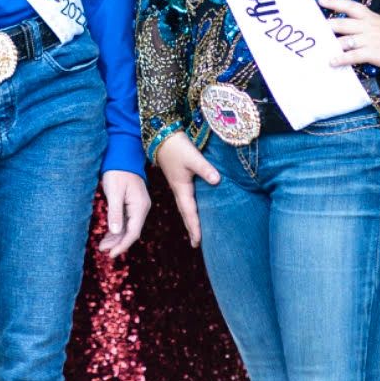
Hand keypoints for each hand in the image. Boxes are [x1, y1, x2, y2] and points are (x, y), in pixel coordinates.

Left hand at [99, 170, 150, 258]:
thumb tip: (115, 232)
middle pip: (131, 231)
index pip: (133, 232)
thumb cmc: (117, 171)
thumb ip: (115, 212)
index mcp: (140, 206)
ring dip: (116, 237)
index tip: (111, 254)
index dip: (122, 245)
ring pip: (128, 227)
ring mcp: (138, 206)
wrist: (122, 154)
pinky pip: (126, 220)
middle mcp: (141, 208)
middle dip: (118, 243)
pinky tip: (108, 234)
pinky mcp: (132, 203)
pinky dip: (117, 228)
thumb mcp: (114, 192)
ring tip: (102, 245)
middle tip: (103, 250)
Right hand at [153, 131, 219, 248]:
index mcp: (181, 188)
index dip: (194, 227)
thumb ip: (205, 168)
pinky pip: (185, 199)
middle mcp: (179, 189)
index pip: (189, 212)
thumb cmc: (177, 147)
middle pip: (186, 213)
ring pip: (185, 207)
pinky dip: (190, 208)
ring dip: (190, 219)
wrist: (162, 136)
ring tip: (195, 232)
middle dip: (191, 228)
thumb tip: (217, 180)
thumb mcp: (192, 157)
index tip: (198, 243)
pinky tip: (194, 208)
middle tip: (196, 244)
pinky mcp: (179, 178)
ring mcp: (178, 184)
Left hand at [316, 0, 379, 73]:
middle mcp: (367, 27)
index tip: (321, 0)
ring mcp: (369, 40)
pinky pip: (353, 55)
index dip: (335, 3)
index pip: (350, 6)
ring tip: (318, 47)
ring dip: (330, 44)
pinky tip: (331, 61)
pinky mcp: (373, 53)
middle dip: (327, 26)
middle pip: (342, 23)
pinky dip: (341, 58)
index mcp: (372, 17)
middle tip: (313, 27)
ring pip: (345, 40)